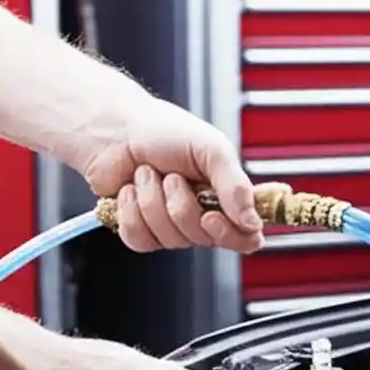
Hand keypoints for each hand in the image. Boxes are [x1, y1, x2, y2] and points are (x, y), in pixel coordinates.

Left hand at [81, 99, 264, 253]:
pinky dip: (131, 211)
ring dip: (152, 201)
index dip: (231, 235)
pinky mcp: (140, 230)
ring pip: (170, 240)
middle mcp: (201, 216)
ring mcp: (170, 226)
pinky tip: (129, 190)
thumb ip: (235, 186)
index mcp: (226, 198)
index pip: (244, 238)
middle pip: (203, 239)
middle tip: (172, 177)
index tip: (211, 217)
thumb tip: (253, 223)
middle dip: (181, 205)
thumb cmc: (166, 131)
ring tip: (147, 173)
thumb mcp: (211, 149)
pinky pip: (140, 240)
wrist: (117, 129)